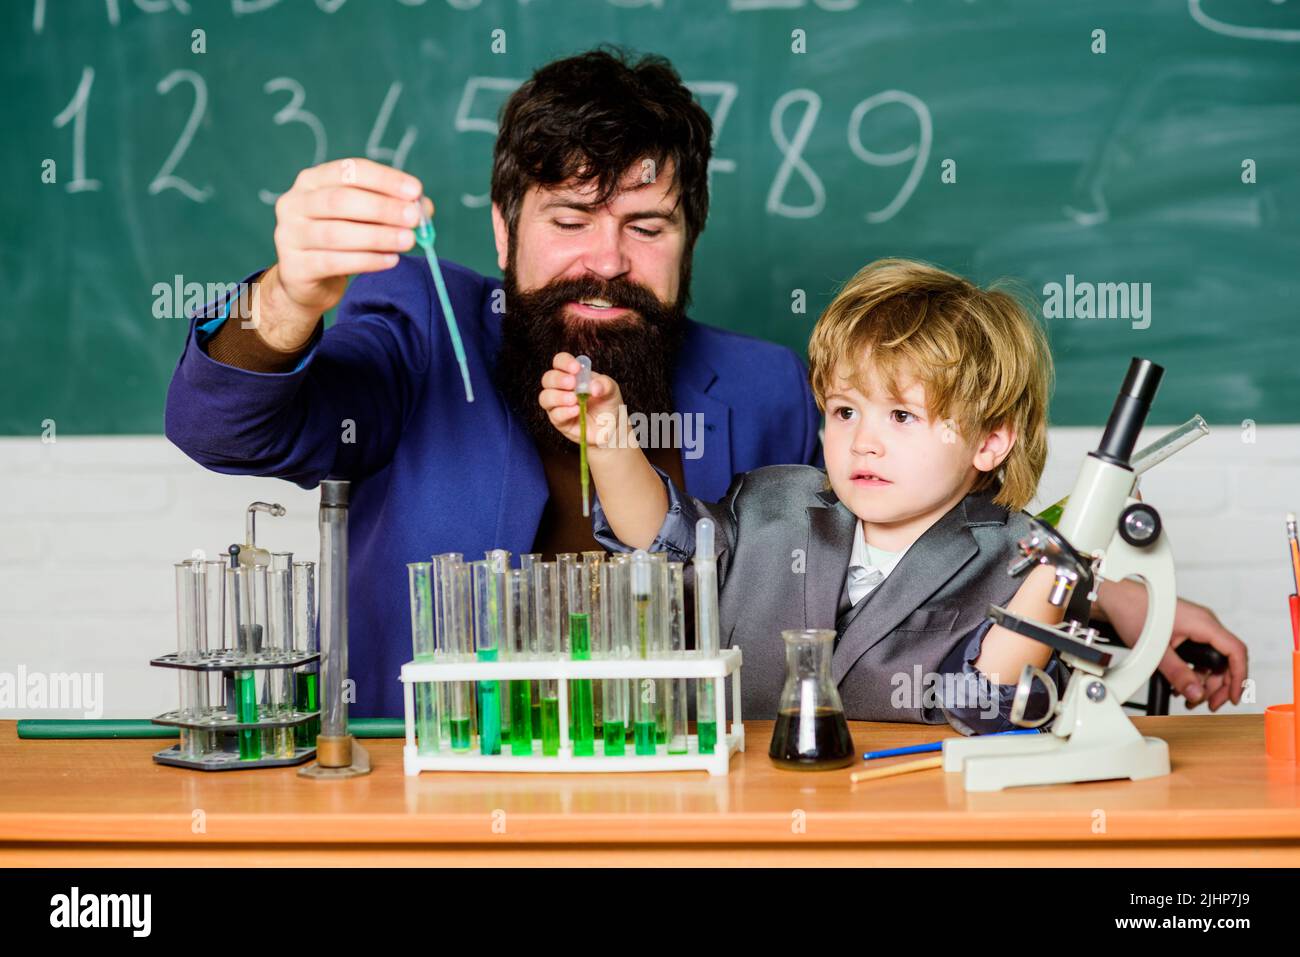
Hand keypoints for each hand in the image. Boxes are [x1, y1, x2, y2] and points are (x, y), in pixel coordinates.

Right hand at [256, 158, 433, 350]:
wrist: (307, 281)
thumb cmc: (342, 241)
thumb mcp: (364, 219)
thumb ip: (393, 208)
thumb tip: (424, 207)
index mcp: (312, 180)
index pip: (348, 171)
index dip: (384, 179)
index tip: (415, 190)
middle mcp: (295, 202)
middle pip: (341, 200)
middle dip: (383, 208)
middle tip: (414, 218)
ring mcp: (290, 235)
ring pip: (337, 233)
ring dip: (378, 237)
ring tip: (408, 241)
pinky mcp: (294, 267)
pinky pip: (333, 262)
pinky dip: (367, 261)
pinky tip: (391, 260)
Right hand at [539, 352, 625, 448]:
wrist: (611, 428)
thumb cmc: (608, 404)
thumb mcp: (611, 390)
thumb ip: (604, 384)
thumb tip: (593, 387)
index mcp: (572, 375)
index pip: (559, 362)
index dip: (564, 362)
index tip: (576, 368)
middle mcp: (561, 388)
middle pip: (548, 378)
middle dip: (558, 379)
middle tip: (572, 384)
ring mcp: (558, 405)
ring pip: (545, 397)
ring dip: (558, 396)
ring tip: (574, 399)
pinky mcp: (559, 421)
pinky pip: (555, 415)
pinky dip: (564, 411)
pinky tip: (576, 410)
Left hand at [1096, 579, 1248, 709]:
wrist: (1116, 597)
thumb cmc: (1134, 611)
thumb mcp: (1156, 649)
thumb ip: (1178, 673)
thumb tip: (1196, 693)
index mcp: (1203, 623)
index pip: (1235, 652)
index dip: (1239, 677)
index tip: (1233, 697)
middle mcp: (1204, 623)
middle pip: (1225, 659)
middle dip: (1219, 685)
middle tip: (1209, 704)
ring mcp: (1195, 626)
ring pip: (1212, 659)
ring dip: (1204, 681)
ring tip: (1191, 699)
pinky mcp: (1186, 630)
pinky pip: (1199, 654)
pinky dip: (1193, 671)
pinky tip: (1181, 685)